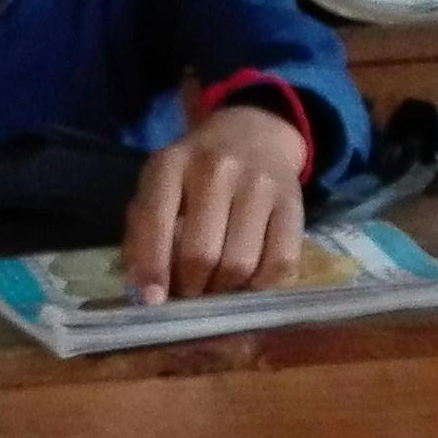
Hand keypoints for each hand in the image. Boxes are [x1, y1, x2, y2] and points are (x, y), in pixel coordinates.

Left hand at [123, 101, 308, 300]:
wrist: (253, 136)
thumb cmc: (196, 176)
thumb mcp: (160, 189)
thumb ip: (144, 235)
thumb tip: (146, 293)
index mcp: (171, 164)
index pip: (155, 221)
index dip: (152, 267)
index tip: (153, 301)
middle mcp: (216, 168)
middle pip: (201, 254)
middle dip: (192, 287)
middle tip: (190, 293)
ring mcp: (259, 184)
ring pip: (240, 264)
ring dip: (225, 289)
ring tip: (217, 286)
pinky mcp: (292, 203)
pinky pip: (279, 263)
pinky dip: (262, 284)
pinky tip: (250, 280)